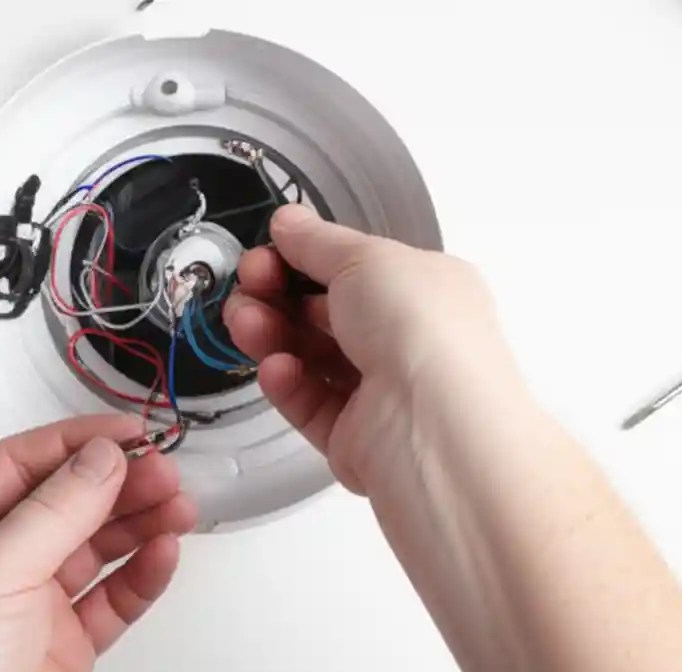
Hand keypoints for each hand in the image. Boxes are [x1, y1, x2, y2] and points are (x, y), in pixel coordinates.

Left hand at [0, 416, 197, 671]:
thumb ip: (53, 510)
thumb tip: (99, 458)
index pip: (19, 464)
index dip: (75, 443)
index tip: (126, 434)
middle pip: (65, 501)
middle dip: (117, 482)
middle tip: (163, 470)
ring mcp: (29, 606)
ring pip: (96, 546)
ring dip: (139, 522)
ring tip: (176, 506)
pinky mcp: (65, 646)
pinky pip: (114, 596)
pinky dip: (143, 573)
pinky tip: (162, 553)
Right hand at [224, 205, 523, 495]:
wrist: (436, 432)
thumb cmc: (422, 332)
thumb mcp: (367, 259)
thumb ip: (318, 241)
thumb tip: (289, 222)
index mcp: (426, 290)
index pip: (355, 269)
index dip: (304, 258)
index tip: (266, 253)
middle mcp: (409, 341)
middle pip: (326, 313)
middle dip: (277, 296)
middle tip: (248, 286)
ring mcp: (383, 394)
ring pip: (312, 358)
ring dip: (273, 334)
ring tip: (246, 323)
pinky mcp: (356, 439)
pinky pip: (310, 404)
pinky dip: (287, 383)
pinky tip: (276, 367)